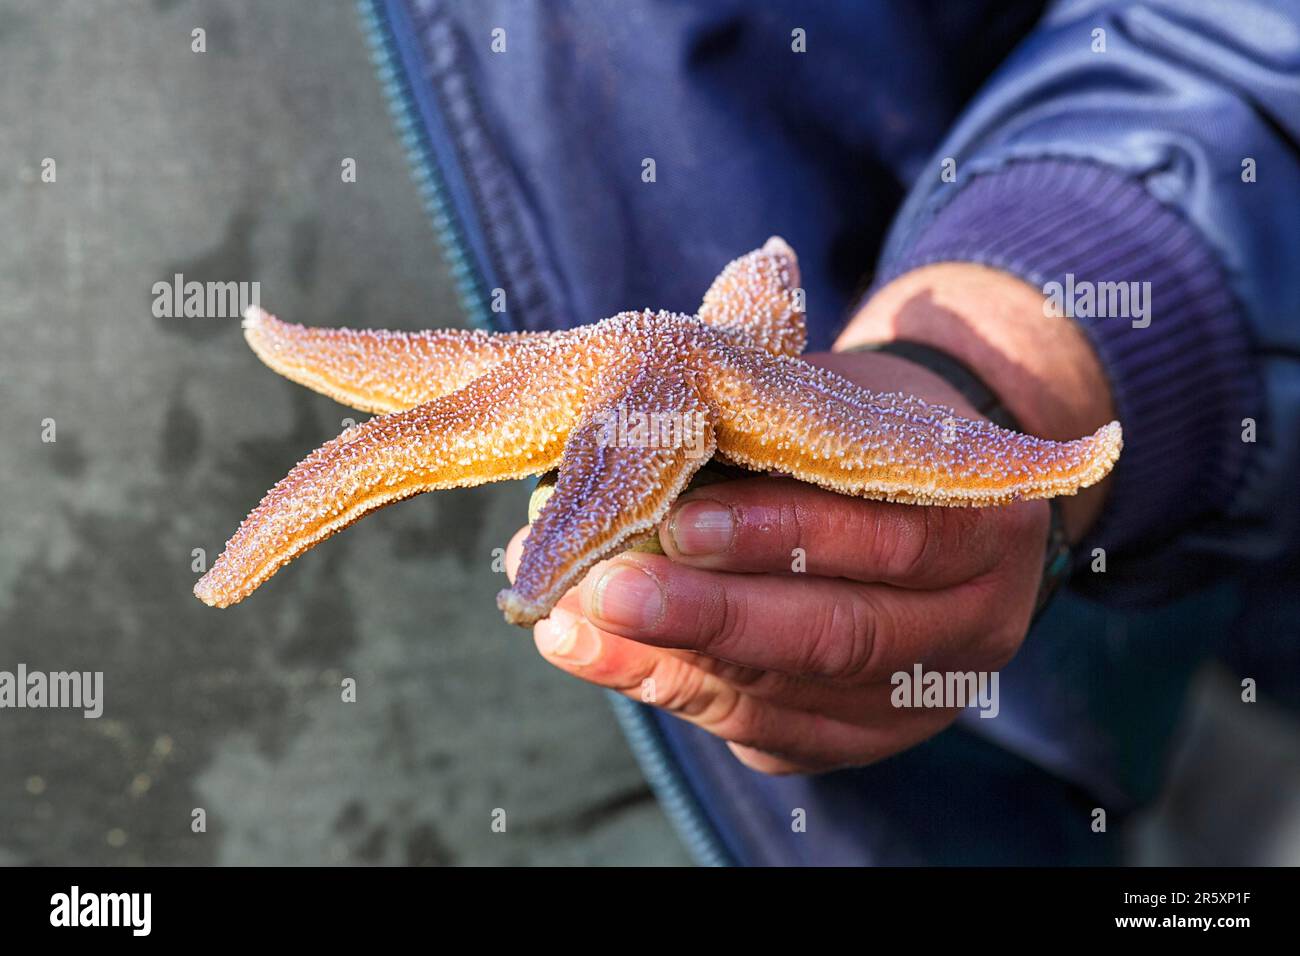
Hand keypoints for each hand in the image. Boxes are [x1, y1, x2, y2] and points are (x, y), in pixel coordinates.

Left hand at [505, 264, 1114, 773]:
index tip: (680, 520)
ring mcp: (917, 698)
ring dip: (669, 663)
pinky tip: (601, 656)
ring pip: (792, 697)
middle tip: (605, 590)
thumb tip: (640, 458)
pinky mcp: (858, 736)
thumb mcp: (846, 403)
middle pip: (839, 636)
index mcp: (989, 524)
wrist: (930, 498)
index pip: (895, 540)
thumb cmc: (872, 425)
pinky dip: (675, 692)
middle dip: (710, 616)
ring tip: (573, 624)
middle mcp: (973, 627)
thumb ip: (772, 433)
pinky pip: (764, 732)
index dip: (785, 535)